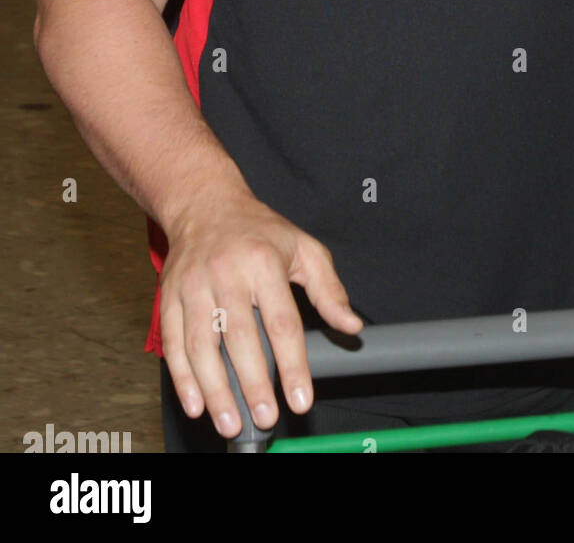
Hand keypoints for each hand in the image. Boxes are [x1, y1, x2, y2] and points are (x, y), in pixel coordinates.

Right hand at [159, 192, 363, 438]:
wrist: (205, 205)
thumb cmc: (260, 231)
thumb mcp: (304, 248)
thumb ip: (329, 289)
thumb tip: (351, 327)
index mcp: (264, 262)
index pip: (282, 321)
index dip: (293, 364)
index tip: (301, 399)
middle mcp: (226, 273)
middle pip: (240, 337)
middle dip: (253, 383)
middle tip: (266, 418)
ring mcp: (193, 286)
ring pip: (202, 345)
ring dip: (215, 390)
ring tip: (231, 422)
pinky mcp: (169, 296)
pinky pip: (174, 342)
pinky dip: (182, 377)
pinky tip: (195, 403)